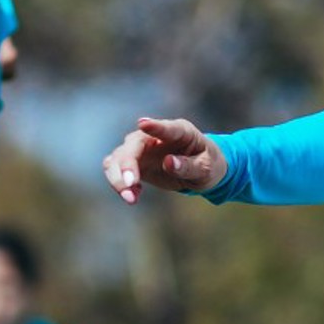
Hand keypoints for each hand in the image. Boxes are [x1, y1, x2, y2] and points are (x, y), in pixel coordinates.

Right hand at [100, 117, 228, 204]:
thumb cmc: (207, 164)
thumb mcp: (206, 169)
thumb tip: (169, 163)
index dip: (154, 126)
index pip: (166, 127)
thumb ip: (189, 166)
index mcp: (180, 131)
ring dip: (118, 177)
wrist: (200, 170)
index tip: (142, 124)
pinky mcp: (133, 162)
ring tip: (131, 198)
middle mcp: (155, 136)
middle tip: (131, 185)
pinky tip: (133, 197)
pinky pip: (115, 170)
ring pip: (118, 157)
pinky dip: (118, 183)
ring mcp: (141, 148)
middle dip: (127, 164)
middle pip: (132, 144)